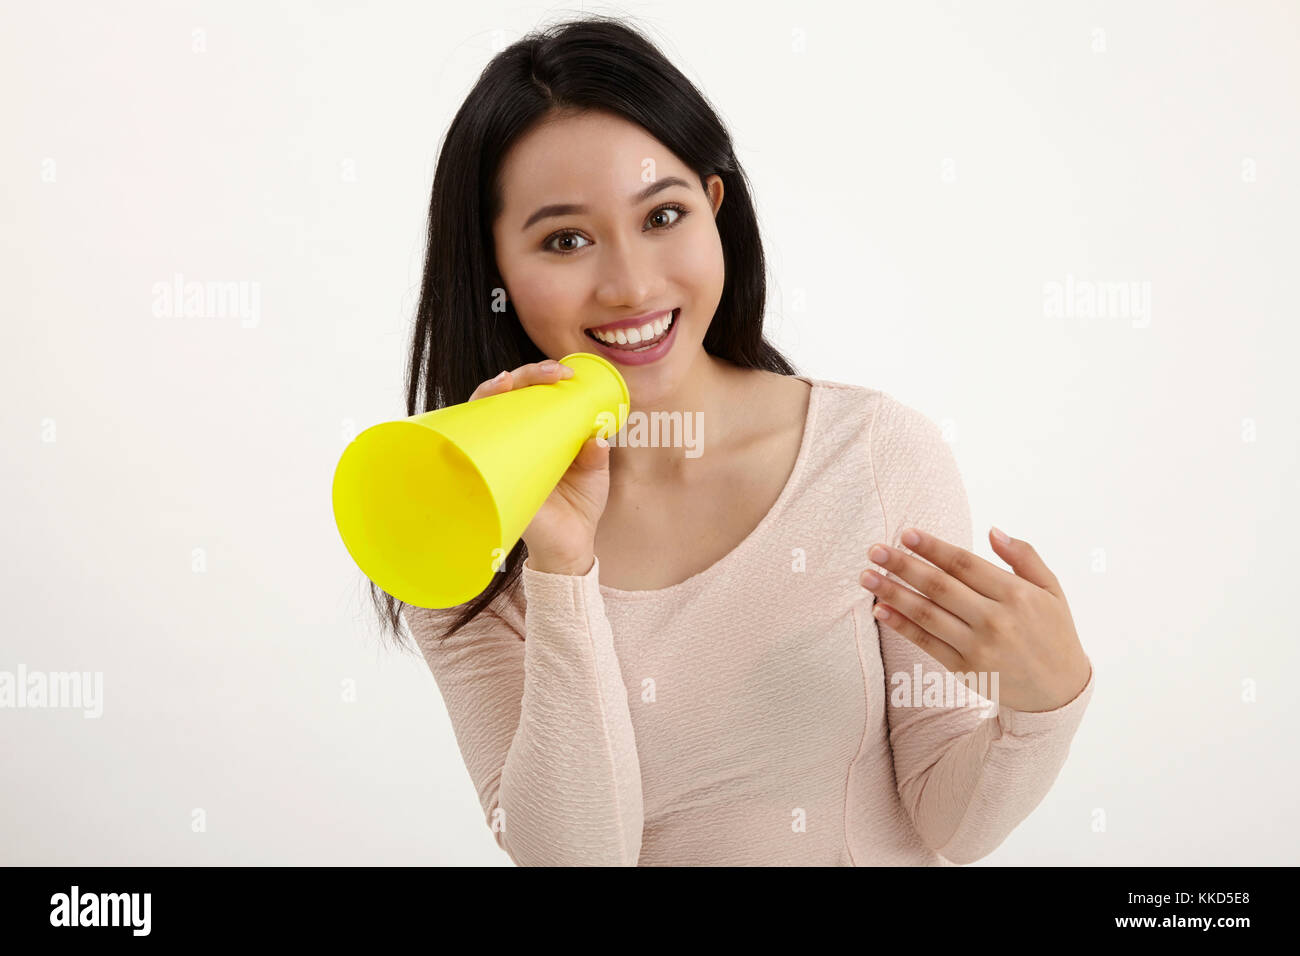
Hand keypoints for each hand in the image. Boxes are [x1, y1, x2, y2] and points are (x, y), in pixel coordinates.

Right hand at [469, 360, 609, 573]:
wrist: (569, 549)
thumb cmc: (578, 507)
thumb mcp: (594, 474)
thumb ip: (595, 453)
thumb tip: (597, 437)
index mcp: (537, 435)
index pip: (529, 395)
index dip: (541, 377)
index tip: (566, 374)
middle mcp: (512, 442)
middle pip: (504, 397)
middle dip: (523, 376)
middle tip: (551, 373)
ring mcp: (497, 460)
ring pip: (480, 415)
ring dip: (489, 393)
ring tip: (507, 381)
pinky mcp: (487, 482)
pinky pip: (465, 456)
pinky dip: (463, 435)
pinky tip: (472, 417)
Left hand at [859, 527, 1091, 713]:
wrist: (1058, 692)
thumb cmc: (1053, 633)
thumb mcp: (1051, 590)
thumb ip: (1024, 557)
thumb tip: (992, 531)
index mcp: (1016, 595)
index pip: (965, 564)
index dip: (933, 548)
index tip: (906, 534)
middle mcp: (995, 620)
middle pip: (940, 587)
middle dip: (903, 566)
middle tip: (874, 550)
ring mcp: (978, 647)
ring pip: (927, 614)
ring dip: (893, 593)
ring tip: (867, 576)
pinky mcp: (965, 669)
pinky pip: (926, 643)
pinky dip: (901, 626)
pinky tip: (880, 609)